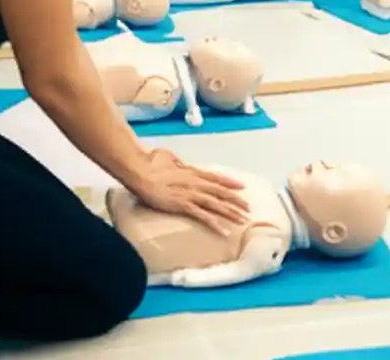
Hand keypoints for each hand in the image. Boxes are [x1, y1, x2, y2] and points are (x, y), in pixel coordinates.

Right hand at [134, 148, 249, 234]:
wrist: (140, 172)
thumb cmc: (149, 163)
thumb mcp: (166, 157)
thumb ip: (175, 161)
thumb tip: (178, 162)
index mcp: (193, 172)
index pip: (217, 178)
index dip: (231, 183)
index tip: (242, 187)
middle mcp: (196, 182)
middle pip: (221, 192)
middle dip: (236, 201)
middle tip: (248, 209)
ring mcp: (191, 194)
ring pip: (217, 204)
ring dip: (231, 213)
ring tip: (243, 221)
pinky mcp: (183, 205)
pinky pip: (203, 216)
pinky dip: (215, 224)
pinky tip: (224, 231)